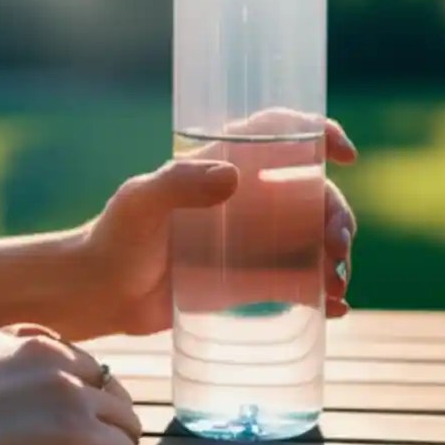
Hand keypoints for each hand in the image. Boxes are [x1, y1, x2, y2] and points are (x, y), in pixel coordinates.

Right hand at [0, 324, 139, 444]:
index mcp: (6, 339)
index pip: (63, 354)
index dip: (67, 390)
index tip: (55, 420)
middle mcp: (44, 354)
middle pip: (103, 381)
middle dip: (98, 413)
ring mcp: (66, 391)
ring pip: (124, 416)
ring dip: (110, 442)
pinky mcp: (77, 434)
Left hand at [75, 113, 357, 338]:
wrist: (101, 291)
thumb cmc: (115, 236)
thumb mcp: (141, 202)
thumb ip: (178, 185)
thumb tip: (232, 177)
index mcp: (225, 164)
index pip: (281, 135)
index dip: (319, 135)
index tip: (344, 154)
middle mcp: (247, 198)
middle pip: (311, 194)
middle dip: (336, 215)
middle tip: (336, 245)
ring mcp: (252, 241)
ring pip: (312, 239)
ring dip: (336, 257)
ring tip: (337, 283)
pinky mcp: (249, 281)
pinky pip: (297, 282)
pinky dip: (322, 294)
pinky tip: (336, 309)